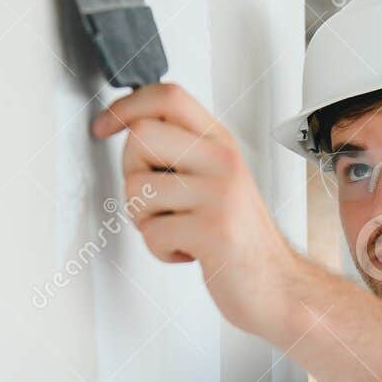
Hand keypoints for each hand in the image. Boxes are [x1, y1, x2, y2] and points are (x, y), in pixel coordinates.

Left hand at [90, 82, 302, 338]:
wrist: (277, 285)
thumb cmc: (240, 238)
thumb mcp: (218, 180)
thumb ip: (184, 152)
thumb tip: (130, 129)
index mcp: (221, 143)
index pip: (168, 97)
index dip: (126, 107)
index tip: (104, 126)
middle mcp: (223, 160)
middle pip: (140, 138)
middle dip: (131, 174)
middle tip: (157, 202)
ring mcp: (220, 193)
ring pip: (138, 188)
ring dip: (144, 220)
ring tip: (176, 230)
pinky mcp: (214, 230)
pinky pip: (152, 232)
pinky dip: (160, 250)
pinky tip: (187, 251)